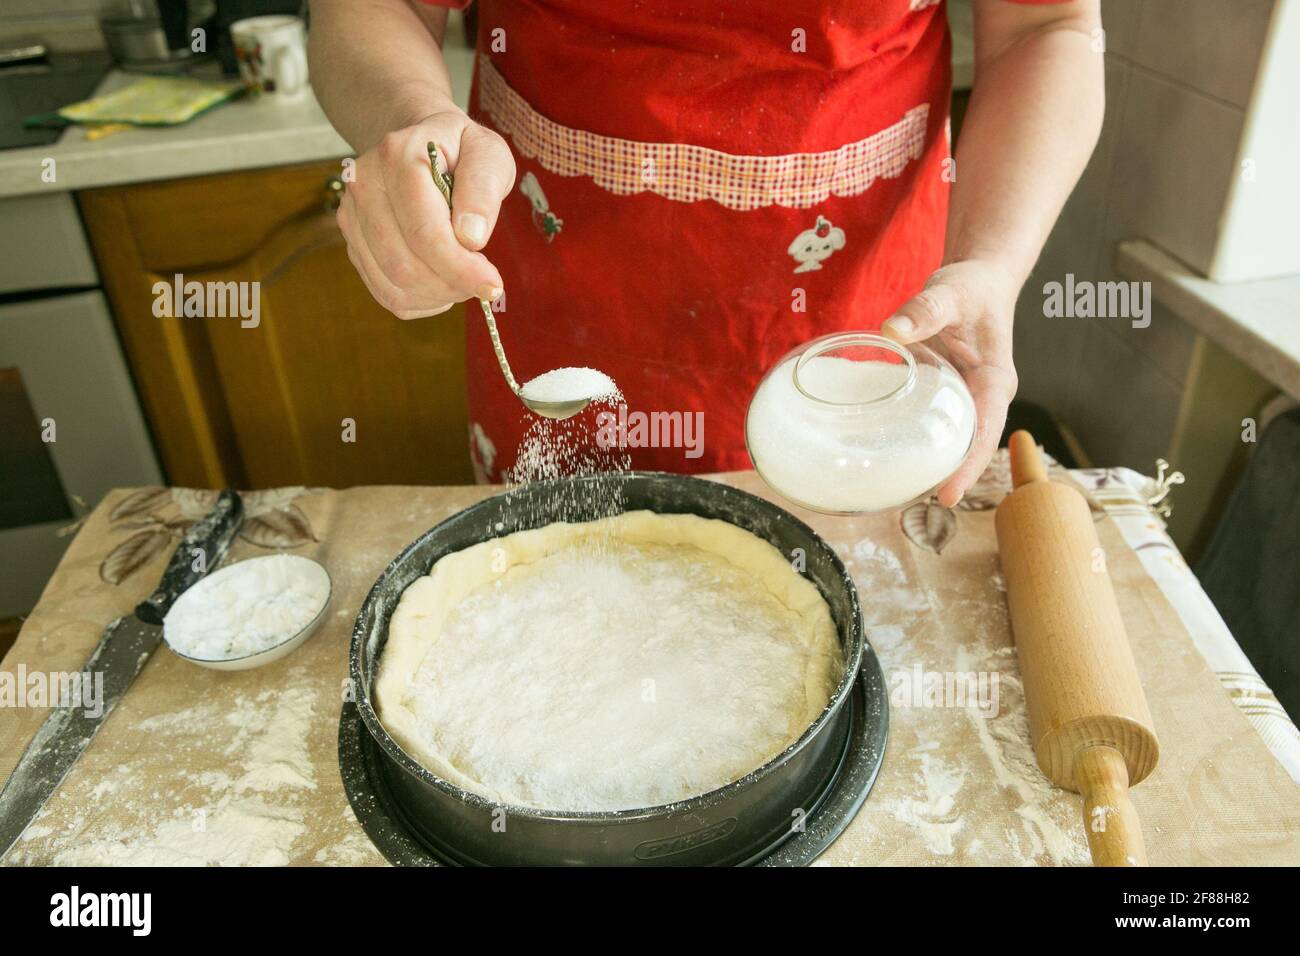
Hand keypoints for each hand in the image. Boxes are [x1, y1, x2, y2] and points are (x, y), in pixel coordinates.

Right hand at [336, 108, 516, 318]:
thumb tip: (470, 238)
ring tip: (464, 279)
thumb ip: (483, 189)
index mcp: (398, 157)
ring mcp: (352, 216)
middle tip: (483, 282)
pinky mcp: (353, 242)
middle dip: (451, 285)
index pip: (424, 232)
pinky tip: (442, 284)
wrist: (420, 144)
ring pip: (393, 285)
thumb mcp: (487, 154)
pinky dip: (421, 300)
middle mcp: (364, 185)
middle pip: (403, 265)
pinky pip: (385, 292)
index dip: (460, 268)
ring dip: (438, 295)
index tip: (492, 284)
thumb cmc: (460, 151)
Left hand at [882, 259, 1019, 507]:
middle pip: (968, 447)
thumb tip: (892, 330)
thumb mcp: (950, 293)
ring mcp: (965, 398)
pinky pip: (932, 423)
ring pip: (950, 440)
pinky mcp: (946, 394)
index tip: (947, 495)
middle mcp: (983, 397)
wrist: (979, 279)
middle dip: (946, 477)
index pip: (985, 433)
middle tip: (907, 501)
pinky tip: (885, 452)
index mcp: (995, 381)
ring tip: (894, 489)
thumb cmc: (971, 288)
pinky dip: (914, 438)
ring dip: (929, 464)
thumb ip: (924, 311)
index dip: (968, 466)